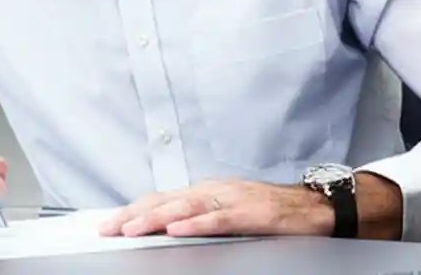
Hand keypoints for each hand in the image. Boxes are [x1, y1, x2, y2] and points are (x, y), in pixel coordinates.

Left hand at [97, 179, 333, 238]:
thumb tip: (165, 228)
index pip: (159, 199)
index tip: (108, 224)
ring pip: (186, 206)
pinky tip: (178, 229)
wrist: (312, 208)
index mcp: (203, 192)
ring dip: (156, 218)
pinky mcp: (251, 213)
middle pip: (165, 200)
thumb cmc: (268, 212)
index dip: (132, 211)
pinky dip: (197, 223)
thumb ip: (198, 217)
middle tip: (108, 229)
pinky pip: (219, 218)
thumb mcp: (225, 212)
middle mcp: (212, 191)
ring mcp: (230, 199)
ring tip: (133, 229)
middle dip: (133, 215)